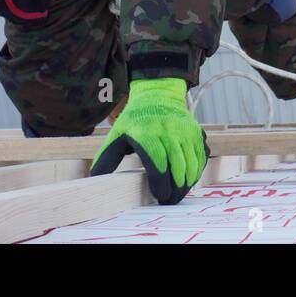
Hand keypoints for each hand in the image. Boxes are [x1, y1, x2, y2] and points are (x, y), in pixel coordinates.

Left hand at [90, 78, 208, 204]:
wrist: (157, 95)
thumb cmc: (134, 120)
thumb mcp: (117, 135)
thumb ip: (107, 158)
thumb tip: (95, 179)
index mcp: (146, 132)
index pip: (157, 161)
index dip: (160, 182)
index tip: (159, 196)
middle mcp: (168, 130)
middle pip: (177, 165)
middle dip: (175, 188)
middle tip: (169, 201)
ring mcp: (185, 131)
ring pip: (192, 163)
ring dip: (187, 183)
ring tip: (178, 194)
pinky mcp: (196, 132)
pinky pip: (200, 157)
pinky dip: (196, 171)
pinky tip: (188, 180)